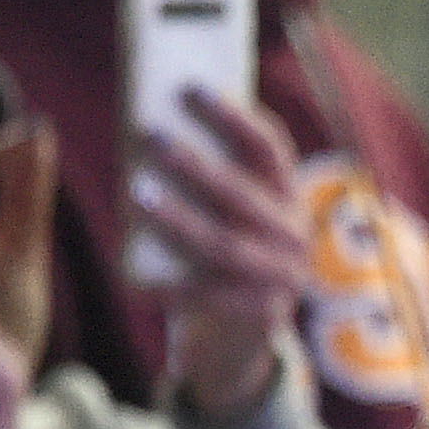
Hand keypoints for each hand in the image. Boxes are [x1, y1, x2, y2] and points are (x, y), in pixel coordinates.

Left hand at [130, 87, 312, 418]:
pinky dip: (170, 288)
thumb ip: (197, 180)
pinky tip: (133, 280)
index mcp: (288, 196)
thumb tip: (143, 127)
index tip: (189, 87)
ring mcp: (285, 278)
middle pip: (242, 193)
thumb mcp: (215, 215)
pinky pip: (212, 299)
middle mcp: (295, 234)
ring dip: (179, 218)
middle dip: (194, 162)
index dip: (232, 116)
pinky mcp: (265, 317)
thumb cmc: (212, 260)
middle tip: (148, 135)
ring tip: (136, 194)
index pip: (268, 147)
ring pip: (226, 244)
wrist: (234, 340)